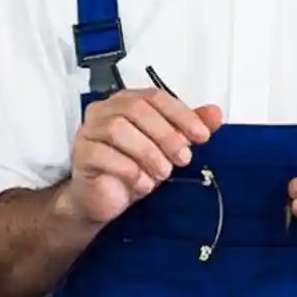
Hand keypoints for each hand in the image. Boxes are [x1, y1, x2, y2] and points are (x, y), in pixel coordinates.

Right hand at [57, 88, 222, 225]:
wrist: (102, 200)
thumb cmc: (131, 169)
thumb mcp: (165, 150)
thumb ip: (188, 130)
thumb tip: (215, 114)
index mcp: (126, 101)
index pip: (155, 96)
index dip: (181, 114)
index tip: (202, 135)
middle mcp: (104, 110)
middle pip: (136, 109)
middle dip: (166, 135)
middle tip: (183, 158)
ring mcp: (89, 130)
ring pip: (118, 129)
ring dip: (148, 153)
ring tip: (161, 173)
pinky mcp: (81, 154)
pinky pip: (104, 154)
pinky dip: (129, 170)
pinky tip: (143, 184)